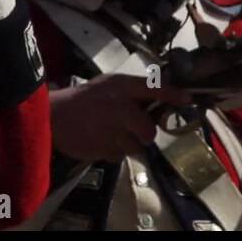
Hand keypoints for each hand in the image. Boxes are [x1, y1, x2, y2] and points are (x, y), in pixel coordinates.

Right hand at [50, 73, 191, 161]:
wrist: (54, 117)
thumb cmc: (81, 99)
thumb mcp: (107, 85)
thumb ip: (131, 92)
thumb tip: (158, 101)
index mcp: (121, 88)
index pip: (154, 88)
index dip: (173, 94)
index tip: (187, 99)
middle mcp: (122, 108)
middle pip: (149, 131)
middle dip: (143, 133)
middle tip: (131, 129)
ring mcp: (114, 131)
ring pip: (136, 147)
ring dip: (127, 143)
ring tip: (110, 134)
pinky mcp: (105, 149)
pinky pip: (119, 155)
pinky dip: (113, 151)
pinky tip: (100, 140)